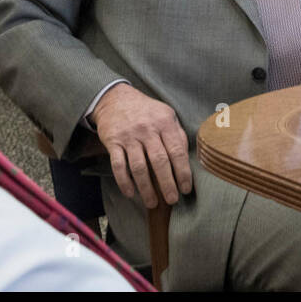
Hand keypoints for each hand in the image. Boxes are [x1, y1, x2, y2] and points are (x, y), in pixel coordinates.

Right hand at [91, 83, 192, 208]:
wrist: (115, 99)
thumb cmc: (146, 111)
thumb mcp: (166, 115)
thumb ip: (177, 135)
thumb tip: (188, 160)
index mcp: (164, 122)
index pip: (177, 151)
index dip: (183, 172)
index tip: (186, 188)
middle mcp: (146, 129)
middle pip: (159, 161)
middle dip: (167, 184)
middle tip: (172, 200)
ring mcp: (129, 136)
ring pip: (138, 167)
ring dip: (146, 188)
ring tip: (152, 202)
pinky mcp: (113, 142)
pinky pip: (118, 166)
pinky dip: (124, 182)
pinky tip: (131, 193)